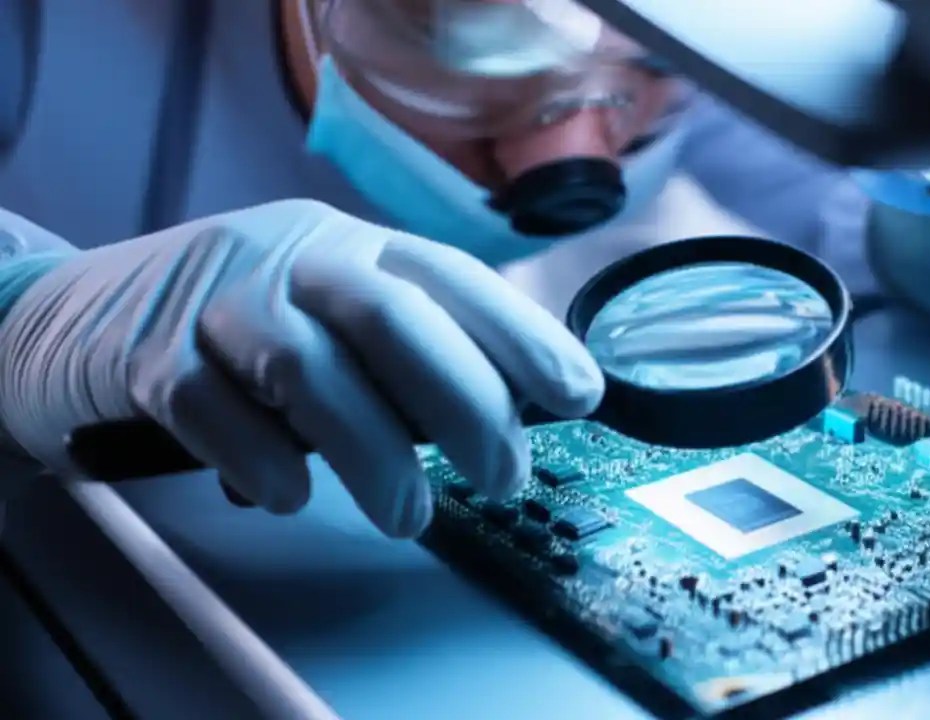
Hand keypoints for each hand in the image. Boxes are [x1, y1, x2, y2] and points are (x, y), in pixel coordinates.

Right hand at [0, 200, 603, 537]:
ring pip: (307, 366)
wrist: (73, 316)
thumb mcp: (326, 316)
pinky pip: (212, 409)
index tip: (581, 393)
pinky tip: (290, 496)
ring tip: (407, 514)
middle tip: (505, 476)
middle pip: (390, 313)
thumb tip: (508, 418)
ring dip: (372, 451)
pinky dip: (263, 459)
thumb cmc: (234, 329)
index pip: (450, 277)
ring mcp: (214, 301)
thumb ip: (403, 356)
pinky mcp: (146, 357)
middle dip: (464, 399)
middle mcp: (288, 257)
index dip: (522, 333)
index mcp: (348, 244)